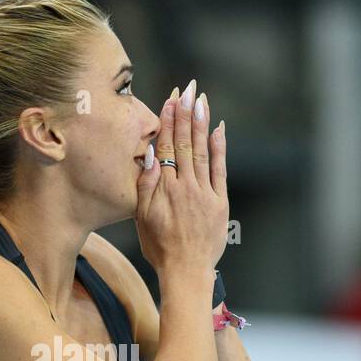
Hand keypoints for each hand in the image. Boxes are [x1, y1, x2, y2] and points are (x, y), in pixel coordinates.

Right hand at [135, 79, 228, 279]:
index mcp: (164, 189)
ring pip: (202, 151)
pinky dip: (219, 148)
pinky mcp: (219, 202)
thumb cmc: (160, 247)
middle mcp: (185, 186)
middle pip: (185, 143)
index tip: (170, 99)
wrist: (186, 272)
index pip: (166, 147)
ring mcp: (204, 193)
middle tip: (187, 88)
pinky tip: (218, 129)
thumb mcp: (141, 218)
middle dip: (186, 113)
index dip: (169, 121)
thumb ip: (144, 185)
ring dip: (201, 123)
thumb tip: (150, 156)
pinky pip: (219, 169)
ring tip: (200, 100)